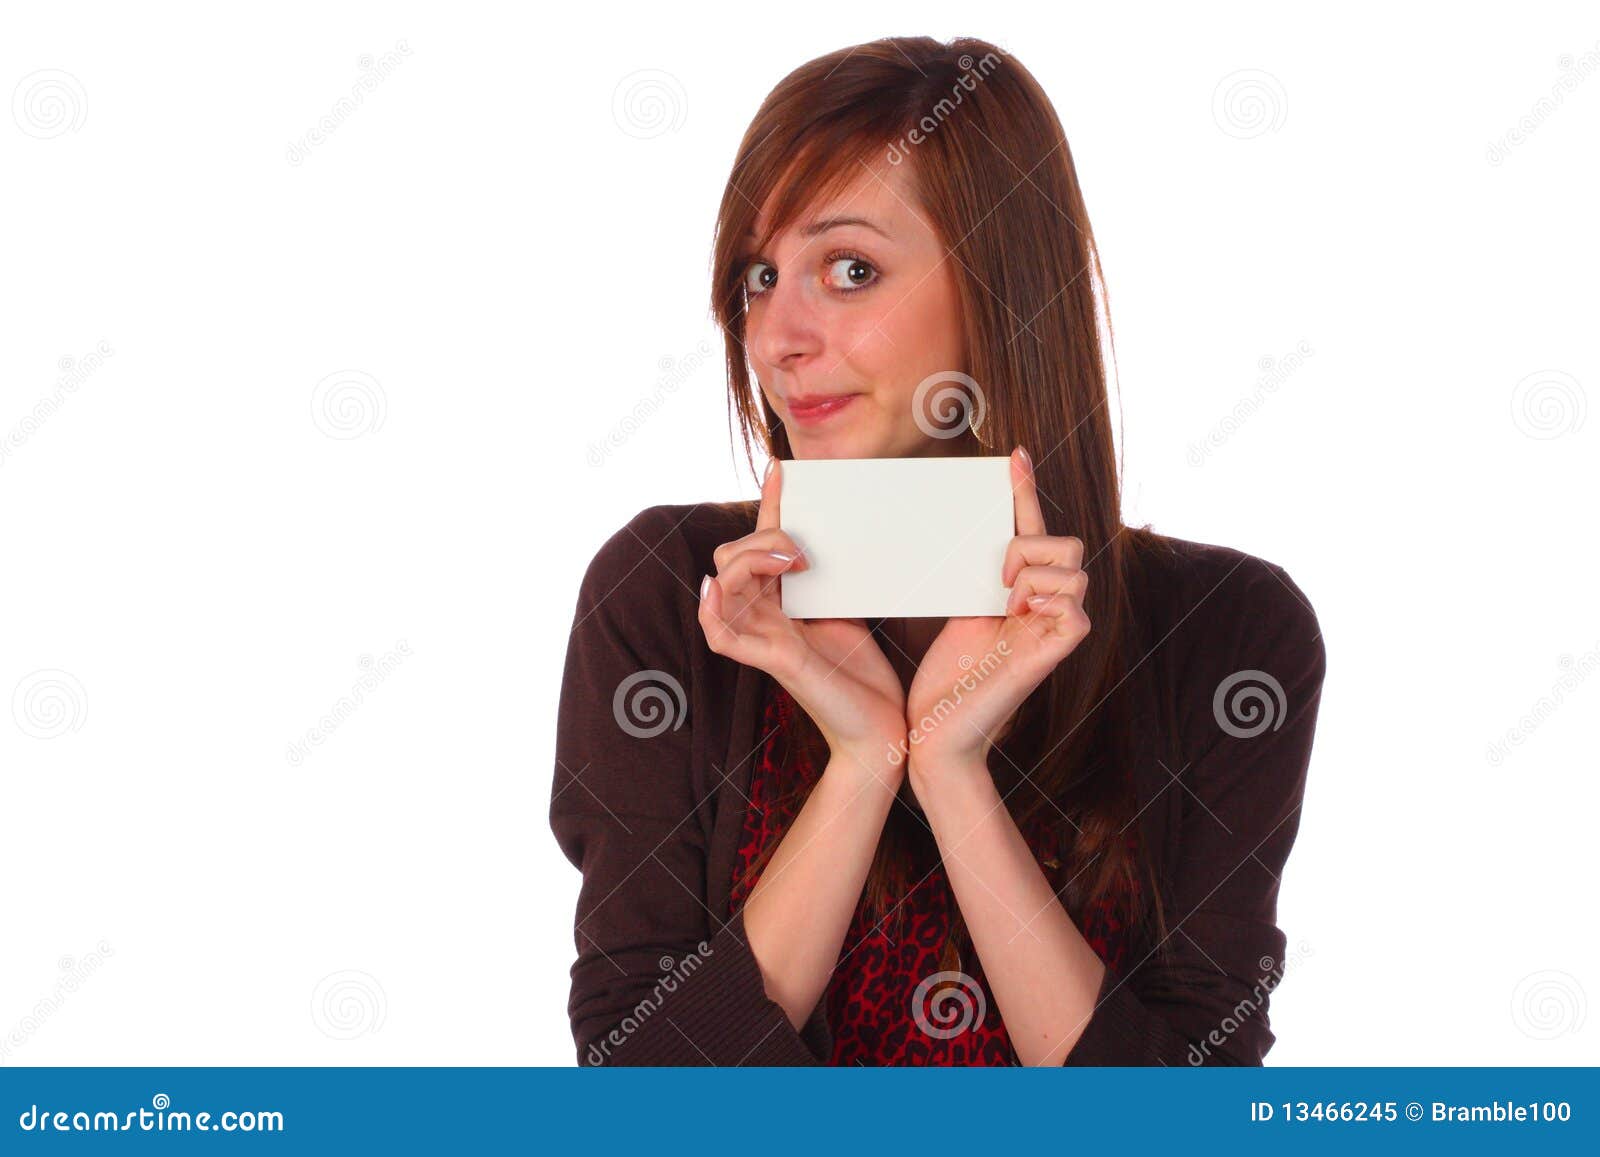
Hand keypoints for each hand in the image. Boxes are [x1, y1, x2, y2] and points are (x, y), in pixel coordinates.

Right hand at [697, 457, 908, 776]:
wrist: (884, 729)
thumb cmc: (866, 677)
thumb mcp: (850, 610)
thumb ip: (834, 577)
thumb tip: (849, 532)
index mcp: (781, 602)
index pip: (762, 542)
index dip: (770, 503)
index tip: (783, 468)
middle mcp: (764, 618)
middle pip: (732, 557)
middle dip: (762, 537)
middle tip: (805, 549)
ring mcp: (764, 640)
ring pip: (724, 585)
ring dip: (751, 560)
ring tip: (791, 558)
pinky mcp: (773, 664)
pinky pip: (720, 635)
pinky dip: (711, 610)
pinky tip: (716, 587)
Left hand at [904, 445, 1091, 776]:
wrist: (933, 734)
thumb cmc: (940, 685)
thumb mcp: (955, 611)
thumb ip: (974, 576)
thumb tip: (964, 530)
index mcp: (1022, 598)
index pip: (1033, 532)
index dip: (1026, 491)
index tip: (1013, 454)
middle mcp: (1046, 610)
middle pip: (1067, 543)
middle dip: (1029, 543)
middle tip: (995, 577)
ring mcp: (1055, 631)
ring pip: (1072, 565)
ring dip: (1031, 570)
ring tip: (1001, 600)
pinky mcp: (1056, 651)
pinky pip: (1073, 602)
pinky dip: (1040, 597)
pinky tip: (1014, 615)